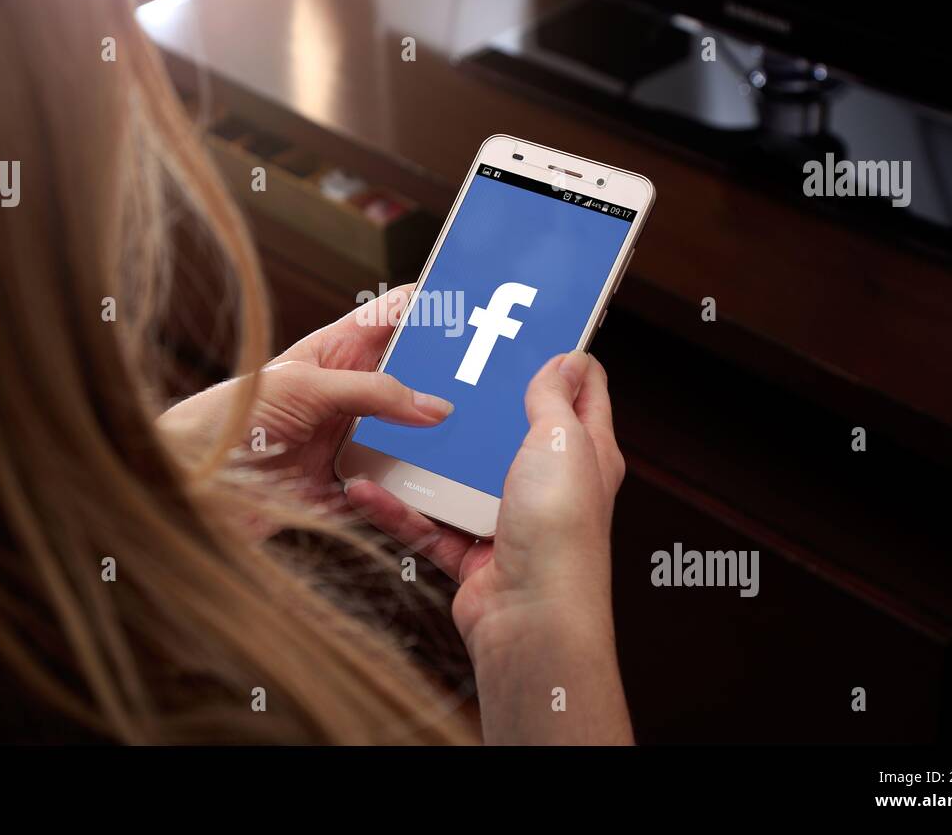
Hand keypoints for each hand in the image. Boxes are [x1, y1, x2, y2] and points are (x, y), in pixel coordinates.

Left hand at [160, 285, 451, 497]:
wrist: (192, 489)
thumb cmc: (228, 419)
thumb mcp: (306, 388)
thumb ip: (373, 392)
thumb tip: (434, 405)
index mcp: (336, 351)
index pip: (393, 316)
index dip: (430, 305)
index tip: (474, 302)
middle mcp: (348, 395)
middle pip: (415, 379)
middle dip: (449, 378)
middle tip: (493, 379)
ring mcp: (350, 441)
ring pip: (412, 437)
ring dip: (437, 441)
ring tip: (479, 439)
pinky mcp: (349, 486)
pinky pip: (394, 488)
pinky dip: (413, 491)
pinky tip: (439, 490)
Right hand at [344, 351, 631, 742]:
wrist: (531, 620)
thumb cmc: (561, 533)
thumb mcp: (561, 442)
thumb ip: (555, 400)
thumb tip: (566, 359)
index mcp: (584, 454)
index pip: (582, 394)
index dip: (561, 361)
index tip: (528, 332)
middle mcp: (548, 485)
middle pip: (509, 432)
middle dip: (476, 405)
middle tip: (442, 370)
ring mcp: (509, 520)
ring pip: (459, 477)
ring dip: (423, 458)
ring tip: (388, 427)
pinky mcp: (472, 553)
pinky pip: (426, 523)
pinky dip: (397, 508)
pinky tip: (366, 488)